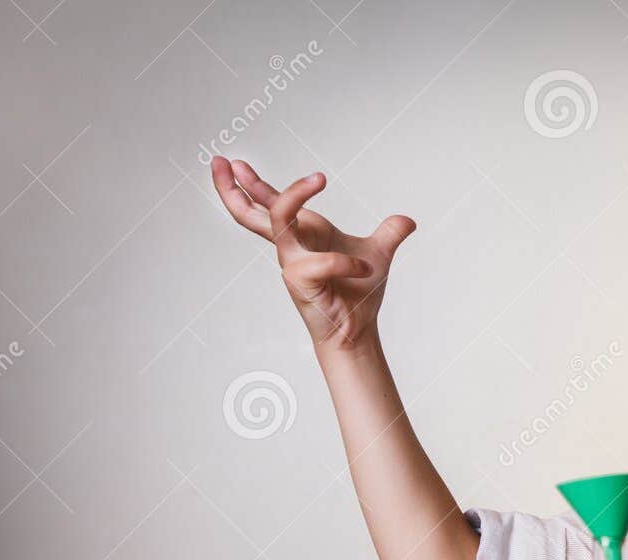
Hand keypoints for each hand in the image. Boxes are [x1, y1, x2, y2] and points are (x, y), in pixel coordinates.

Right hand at [210, 157, 414, 351]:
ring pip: (279, 220)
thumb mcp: (378, 254)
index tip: (239, 162)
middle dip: (232, 188)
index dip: (254, 184)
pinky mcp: (299, 282)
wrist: (359, 331)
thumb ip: (389, 234)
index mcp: (303, 236)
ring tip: (319, 177)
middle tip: (219, 160)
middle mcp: (290, 248)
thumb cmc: (359, 295)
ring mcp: (291, 264)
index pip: (270, 205)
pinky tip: (364, 268)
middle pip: (249, 214)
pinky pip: (321, 261)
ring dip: (294, 196)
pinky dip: (346, 261)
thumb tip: (408, 220)